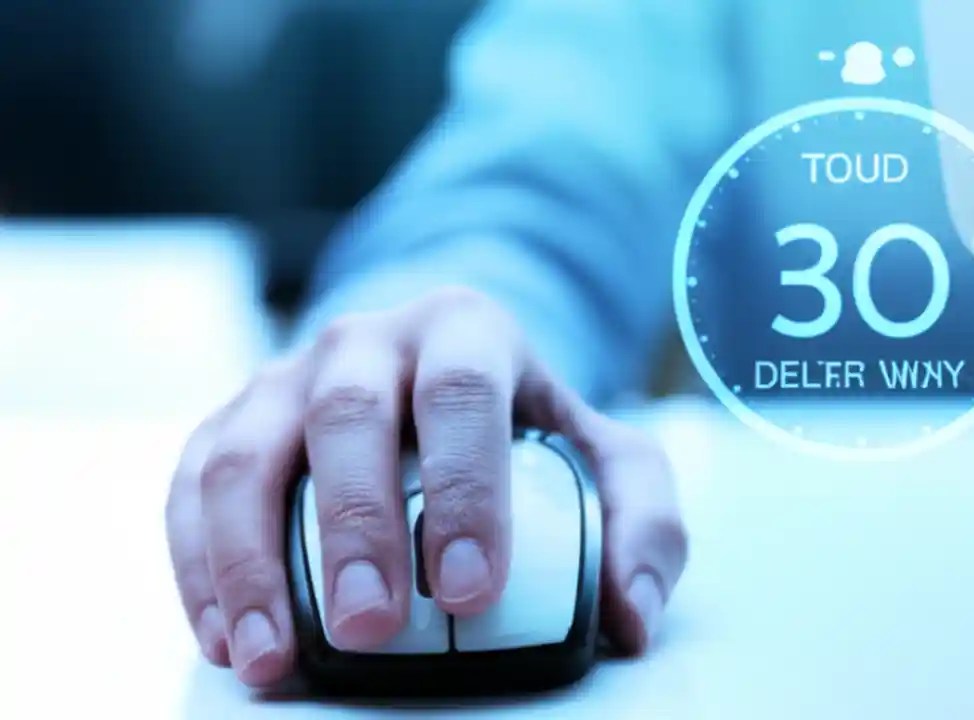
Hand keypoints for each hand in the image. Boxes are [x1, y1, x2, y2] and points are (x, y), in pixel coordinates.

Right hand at [164, 287, 688, 687]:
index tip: (468, 588)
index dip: (463, 486)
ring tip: (271, 660)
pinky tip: (227, 637)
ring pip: (246, 450)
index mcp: (466, 330)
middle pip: (347, 412)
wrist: (439, 381)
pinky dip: (197, 565)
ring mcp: (286, 377)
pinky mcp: (228, 423)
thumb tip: (630, 616)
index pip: (463, 392)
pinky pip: (191, 484)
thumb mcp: (611, 461)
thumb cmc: (528, 433)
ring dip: (248, 559)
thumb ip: (641, 524)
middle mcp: (367, 340)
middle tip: (369, 628)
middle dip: (354, 524)